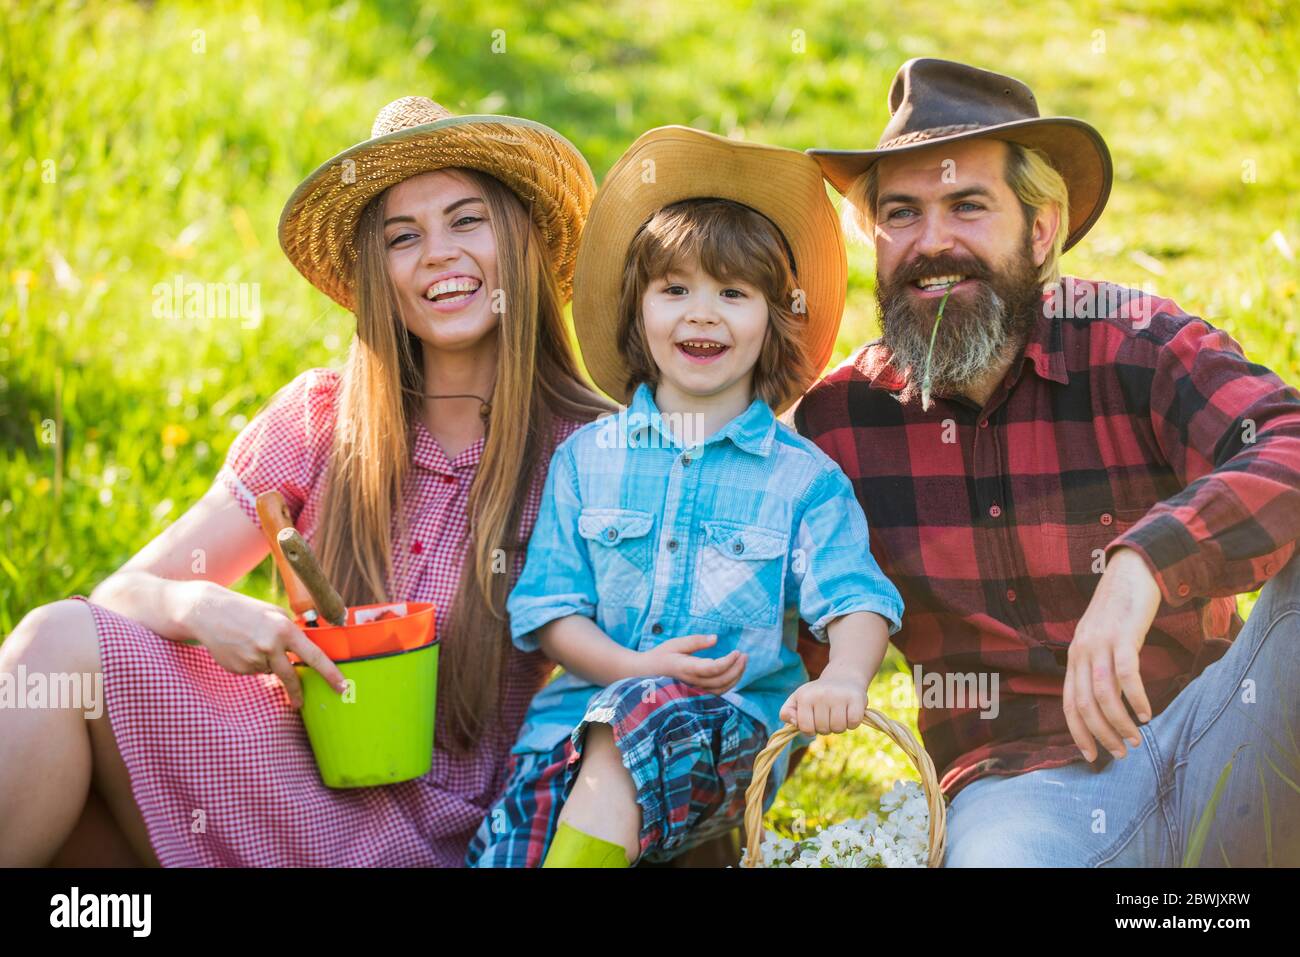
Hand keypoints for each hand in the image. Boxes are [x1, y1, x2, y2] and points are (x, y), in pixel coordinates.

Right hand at [180, 580, 346, 708]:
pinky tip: (240, 648)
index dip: (330, 673)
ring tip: (251, 643)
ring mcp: (253, 659)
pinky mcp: (239, 668)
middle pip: (290, 676)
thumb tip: (306, 655)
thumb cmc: (247, 611)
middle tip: (300, 702)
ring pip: (270, 671)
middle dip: (296, 691)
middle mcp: (270, 646)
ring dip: (267, 663)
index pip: (314, 656)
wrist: (208, 612)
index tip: (341, 686)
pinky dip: (252, 663)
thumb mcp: (275, 615)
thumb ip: (291, 634)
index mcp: (285, 629)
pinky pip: (254, 671)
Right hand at [643, 634, 747, 694]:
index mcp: (686, 668)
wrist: (647, 673)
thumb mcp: (676, 643)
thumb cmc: (661, 655)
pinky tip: (734, 673)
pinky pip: (717, 692)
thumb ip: (696, 641)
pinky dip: (728, 684)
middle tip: (745, 655)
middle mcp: (692, 682)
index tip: (737, 651)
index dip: (728, 662)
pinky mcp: (696, 693)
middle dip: (736, 669)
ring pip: (721, 689)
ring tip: (742, 663)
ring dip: (735, 677)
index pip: (713, 668)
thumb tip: (715, 638)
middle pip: (721, 681)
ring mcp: (694, 690)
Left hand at [779, 666, 867, 734]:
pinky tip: (849, 712)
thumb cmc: (818, 694)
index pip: (806, 728)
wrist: (843, 677)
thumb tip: (794, 723)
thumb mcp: (798, 699)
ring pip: (839, 728)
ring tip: (839, 713)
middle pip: (824, 730)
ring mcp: (839, 696)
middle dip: (826, 727)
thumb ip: (787, 712)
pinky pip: (853, 723)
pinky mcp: (857, 698)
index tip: (814, 720)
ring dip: (840, 726)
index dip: (811, 729)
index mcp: (804, 696)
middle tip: (829, 713)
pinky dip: (853, 723)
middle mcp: (821, 694)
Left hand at [1063, 547, 1160, 761]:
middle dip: (1101, 734)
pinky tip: (1146, 713)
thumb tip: (1105, 704)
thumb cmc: (1118, 613)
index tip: (1091, 756)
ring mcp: (1100, 644)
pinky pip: (1127, 674)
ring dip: (1119, 722)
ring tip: (1136, 740)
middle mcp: (1081, 653)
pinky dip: (1135, 697)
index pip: (1068, 703)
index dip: (1078, 732)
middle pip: (1084, 704)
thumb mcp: (1099, 641)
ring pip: (1104, 694)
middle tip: (1120, 754)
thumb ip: (1098, 668)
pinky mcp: (1123, 636)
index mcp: (1073, 658)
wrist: (1130, 574)